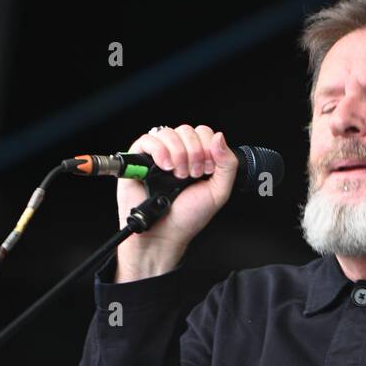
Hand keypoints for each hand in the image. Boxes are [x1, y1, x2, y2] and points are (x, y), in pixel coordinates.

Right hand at [115, 124, 237, 270]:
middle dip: (194, 152)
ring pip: (168, 132)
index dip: (208, 148)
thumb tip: (219, 137)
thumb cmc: (187, 218)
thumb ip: (227, 165)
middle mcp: (176, 154)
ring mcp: (157, 155)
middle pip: (187, 130)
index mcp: (195, 158)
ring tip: (177, 175)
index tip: (206, 170)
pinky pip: (148, 139)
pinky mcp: (138, 159)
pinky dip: (159, 150)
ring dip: (178, 153)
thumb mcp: (218, 192)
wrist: (164, 235)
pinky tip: (165, 167)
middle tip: (192, 175)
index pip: (203, 133)